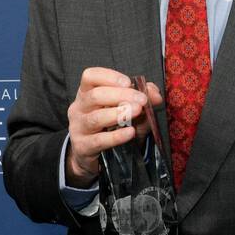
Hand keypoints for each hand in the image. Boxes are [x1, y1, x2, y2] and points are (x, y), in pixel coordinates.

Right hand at [65, 68, 163, 183]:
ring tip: (136, 112)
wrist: (95, 157)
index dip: (109, 77)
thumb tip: (155, 95)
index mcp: (86, 92)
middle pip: (95, 96)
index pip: (91, 76)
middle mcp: (79, 107)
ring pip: (96, 118)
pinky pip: (99, 140)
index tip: (129, 82)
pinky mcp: (82, 146)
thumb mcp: (126, 108)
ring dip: (119, 114)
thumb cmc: (110, 126)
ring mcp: (78, 127)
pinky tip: (130, 132)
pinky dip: (116, 136)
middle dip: (121, 95)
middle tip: (142, 100)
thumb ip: (141, 97)